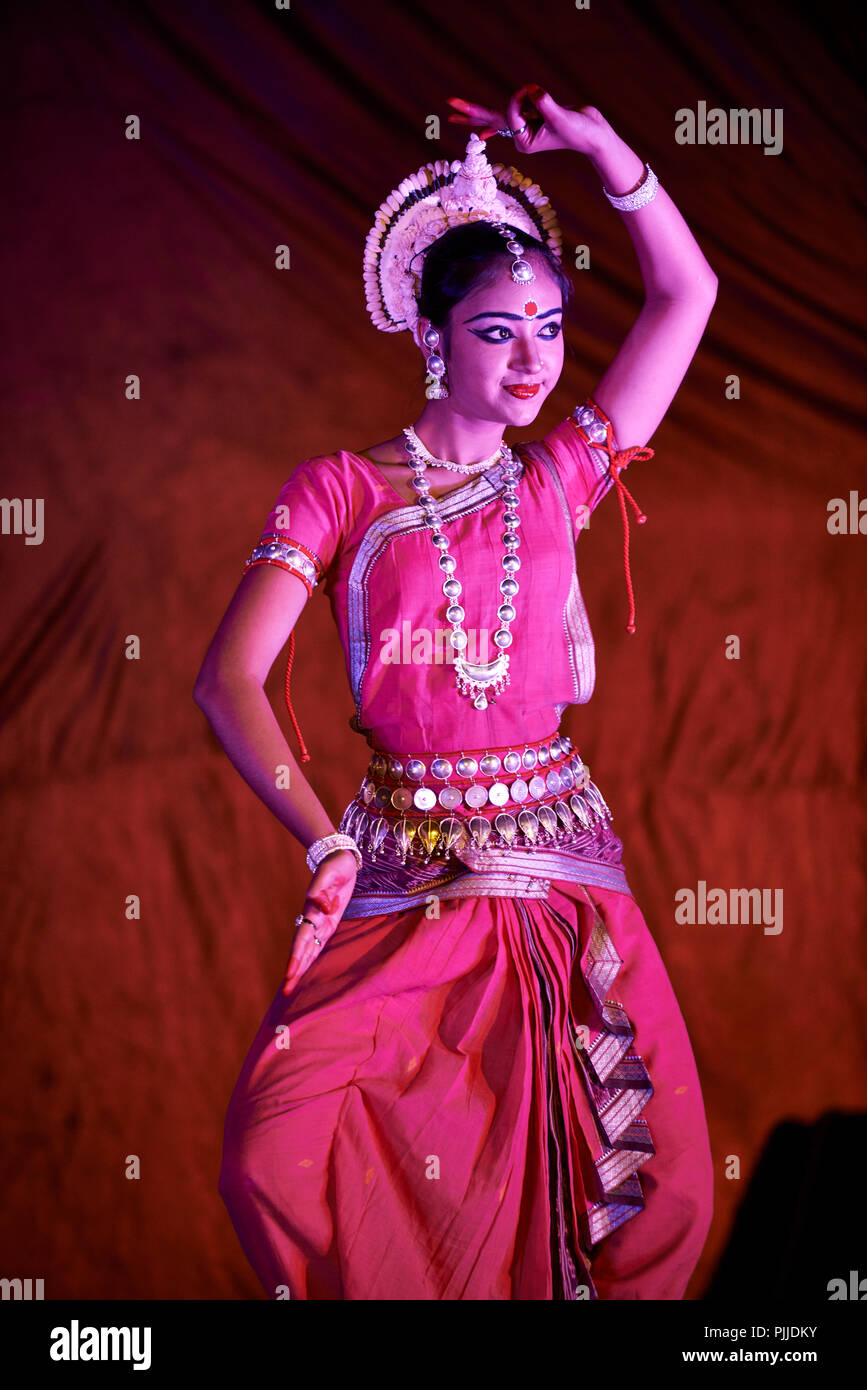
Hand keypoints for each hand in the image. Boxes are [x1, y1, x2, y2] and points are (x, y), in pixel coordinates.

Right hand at [281, 848, 357, 996]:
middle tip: (285, 991)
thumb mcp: (330, 873)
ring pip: (309, 950)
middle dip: (294, 970)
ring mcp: (321, 922)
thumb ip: (322, 889)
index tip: (290, 973)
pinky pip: (319, 945)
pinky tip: (304, 971)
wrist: (340, 860)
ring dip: (300, 969)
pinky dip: (311, 958)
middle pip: (302, 949)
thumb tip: (321, 906)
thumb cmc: (335, 866)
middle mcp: (313, 920)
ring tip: (290, 988)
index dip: (296, 956)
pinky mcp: (330, 922)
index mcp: (312, 910)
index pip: (302, 938)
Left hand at [447, 86, 611, 157]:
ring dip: (476, 114)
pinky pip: (509, 114)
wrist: (593, 133)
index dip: (517, 100)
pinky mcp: (532, 117)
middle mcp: (521, 137)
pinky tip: (481, 130)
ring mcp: (525, 127)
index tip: (532, 91)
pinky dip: (493, 120)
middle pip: (491, 120)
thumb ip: (544, 104)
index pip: (510, 116)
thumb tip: (532, 90)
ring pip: (497, 117)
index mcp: (524, 142)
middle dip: (470, 113)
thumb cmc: (579, 131)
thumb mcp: (560, 118)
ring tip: (454, 109)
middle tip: (448, 104)